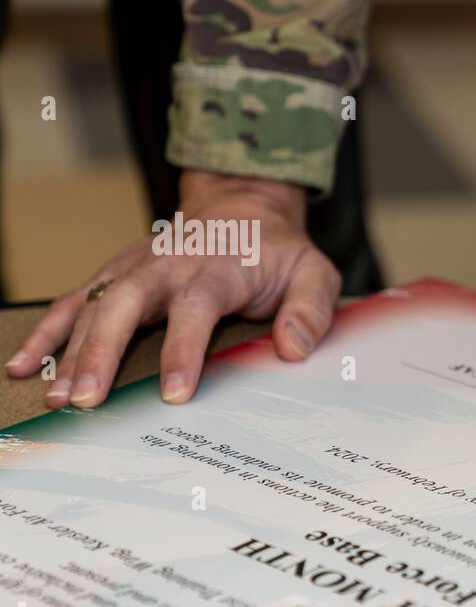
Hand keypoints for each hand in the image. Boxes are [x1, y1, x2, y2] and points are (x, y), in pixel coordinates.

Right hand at [5, 170, 340, 407]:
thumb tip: (292, 348)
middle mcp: (166, 266)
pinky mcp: (116, 276)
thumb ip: (310, 309)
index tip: (174, 394)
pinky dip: (46, 333)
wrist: (242, 207)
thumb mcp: (315, 272)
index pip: (195, 309)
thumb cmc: (278, 251)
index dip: (183, 351)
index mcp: (216, 268)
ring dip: (68, 352)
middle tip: (87, 400)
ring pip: (93, 308)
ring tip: (56, 398)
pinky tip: (24, 366)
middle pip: (125, 307)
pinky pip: (74, 303)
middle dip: (101, 354)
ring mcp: (134, 270)